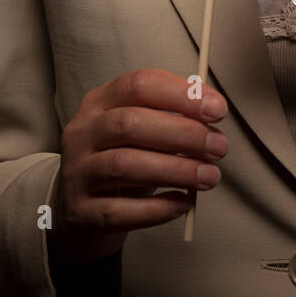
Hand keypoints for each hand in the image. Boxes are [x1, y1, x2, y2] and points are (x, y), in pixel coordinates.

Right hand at [50, 68, 228, 264]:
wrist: (80, 207)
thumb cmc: (123, 157)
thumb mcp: (140, 128)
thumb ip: (170, 114)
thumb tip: (212, 108)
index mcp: (99, 101)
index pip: (138, 85)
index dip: (180, 95)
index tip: (218, 110)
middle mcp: (82, 132)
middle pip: (130, 124)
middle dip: (182, 134)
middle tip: (219, 147)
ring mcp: (76, 172)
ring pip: (124, 165)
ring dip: (175, 170)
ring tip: (209, 177)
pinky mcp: (80, 211)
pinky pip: (119, 210)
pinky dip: (156, 208)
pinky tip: (183, 204)